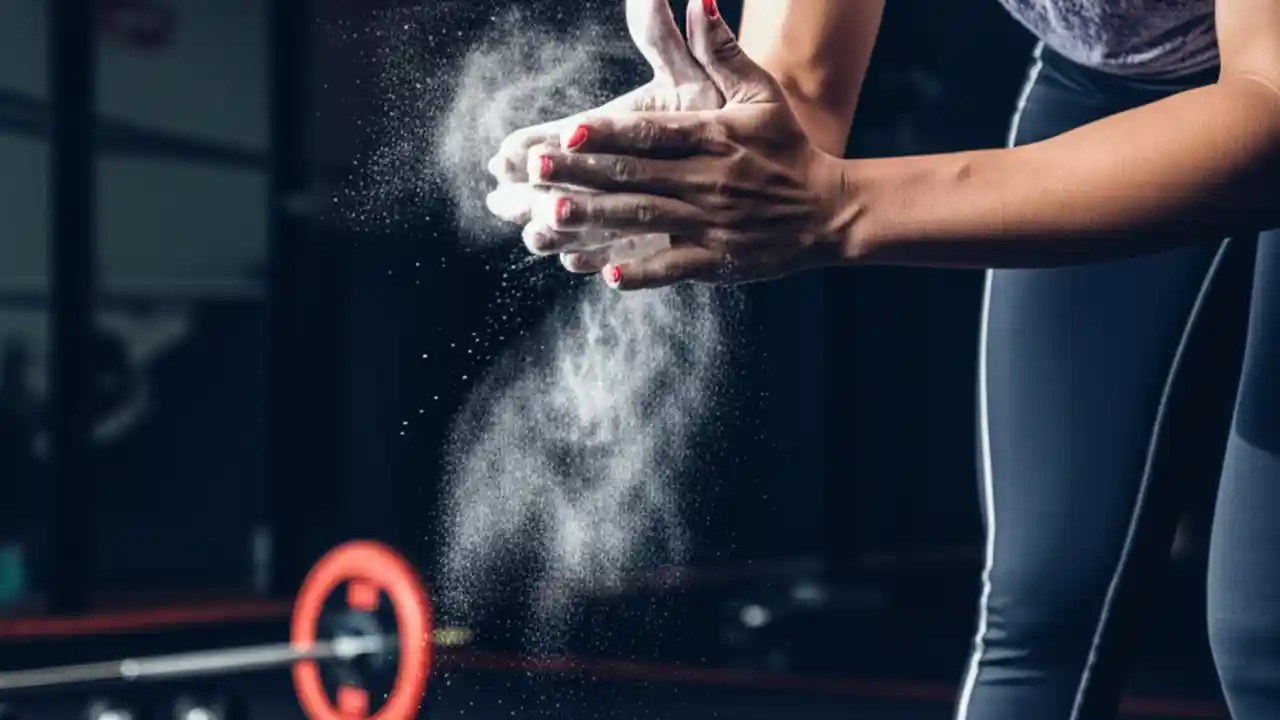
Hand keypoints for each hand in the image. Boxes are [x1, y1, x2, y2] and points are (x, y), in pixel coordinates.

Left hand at [520, 1, 852, 289]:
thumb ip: (723, 51)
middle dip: (582, 173)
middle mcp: (708, 180)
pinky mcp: (717, 260)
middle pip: (635, 174)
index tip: (569, 130)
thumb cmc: (788, 147)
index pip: (653, 133)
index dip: (610, 132)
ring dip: (596, 219)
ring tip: (549, 217)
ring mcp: (712, 222)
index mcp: (714, 136)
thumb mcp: (761, 94)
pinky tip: (606, 273)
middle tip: (534, 171)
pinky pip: (674, 267)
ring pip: (645, 219)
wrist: (829, 211)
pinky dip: (642, 271)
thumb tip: (699, 0)